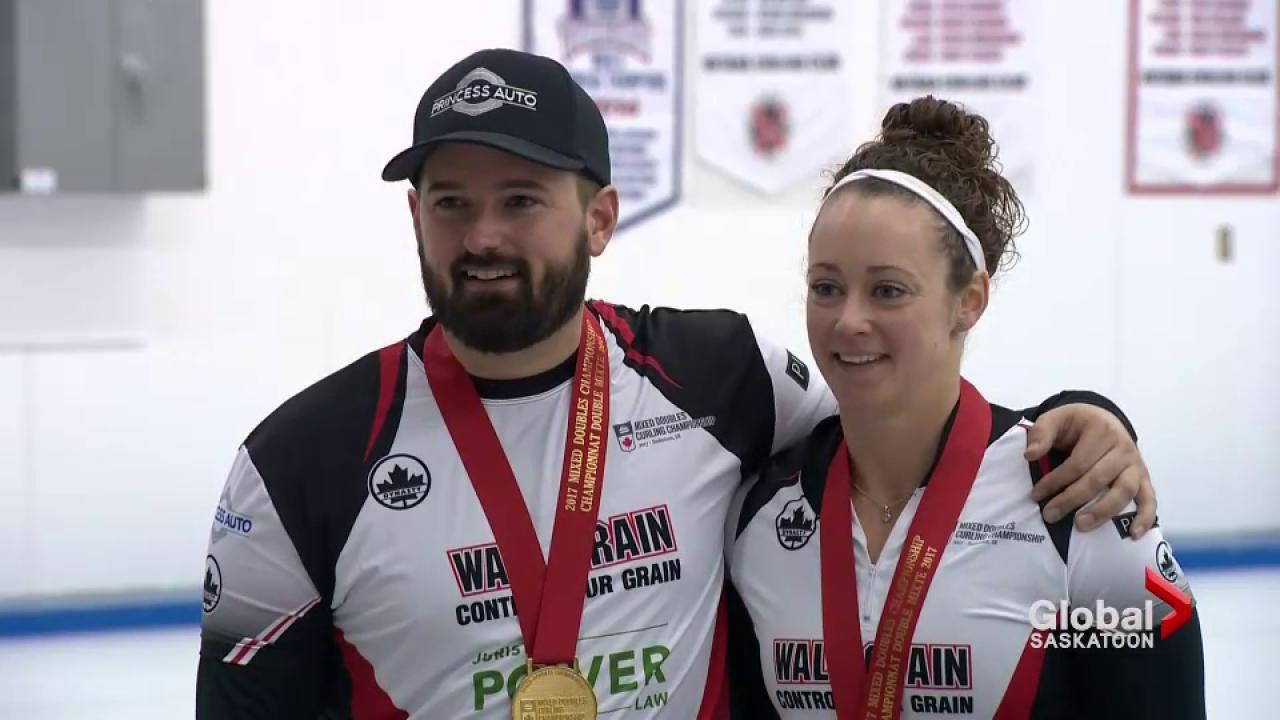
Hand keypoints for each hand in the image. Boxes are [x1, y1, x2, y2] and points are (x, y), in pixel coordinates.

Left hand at [1024, 403, 1155, 538]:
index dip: (1056, 481)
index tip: (1036, 495)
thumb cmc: (1077, 423)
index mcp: (1101, 430)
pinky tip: (1135, 534)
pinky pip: (1149, 499)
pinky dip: (1145, 517)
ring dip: (1103, 511)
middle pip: (1098, 479)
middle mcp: (1123, 447)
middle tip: (1050, 515)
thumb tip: (1030, 454)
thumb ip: (1041, 433)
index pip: (1077, 462)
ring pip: (1124, 490)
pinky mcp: (1144, 478)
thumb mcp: (1056, 418)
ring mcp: (1136, 464)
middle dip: (1071, 500)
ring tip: (1081, 526)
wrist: (1105, 419)